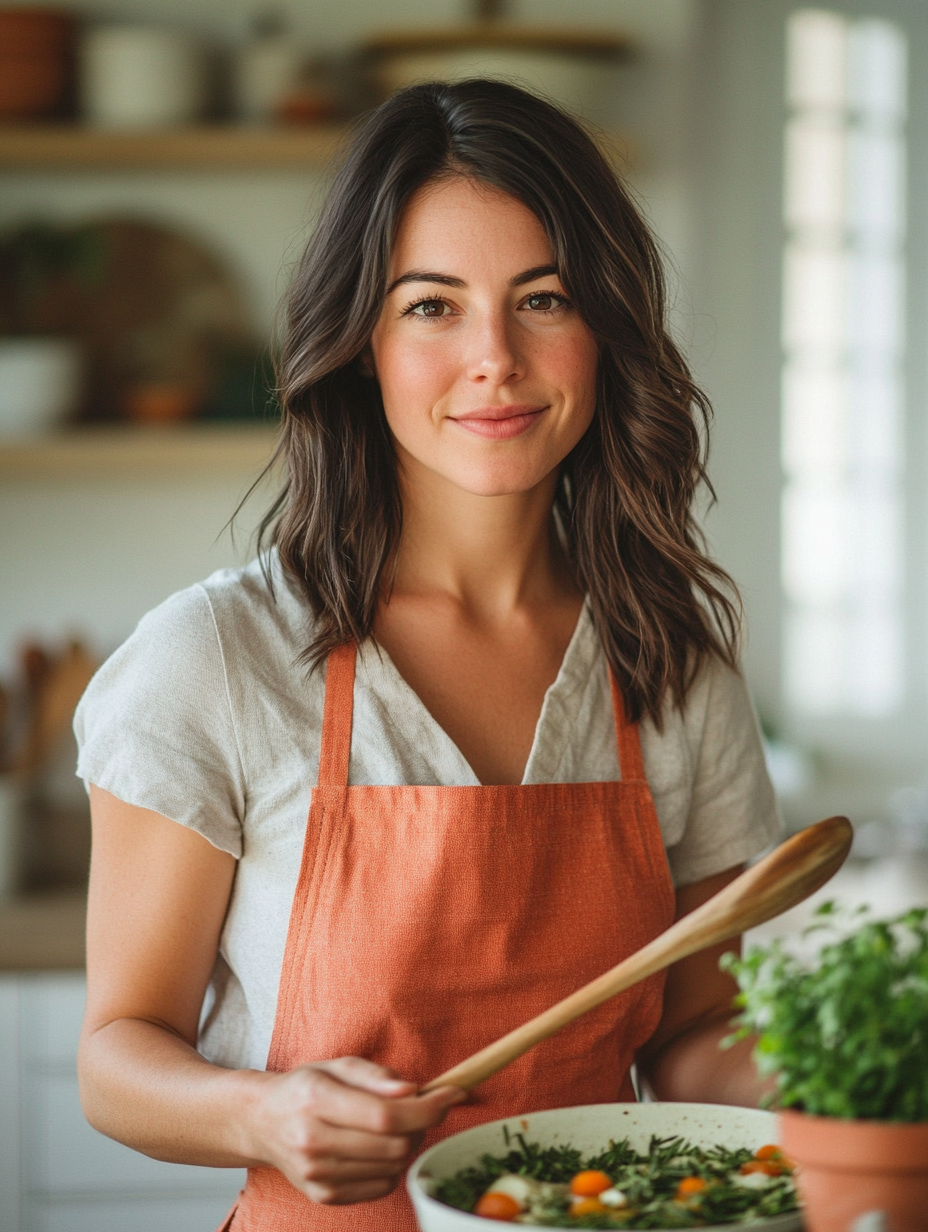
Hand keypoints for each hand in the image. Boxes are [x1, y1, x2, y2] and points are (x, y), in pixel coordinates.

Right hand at [244, 1056, 465, 1204]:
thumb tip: (413, 1090)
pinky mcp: (324, 1197)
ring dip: (409, 1144)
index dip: (428, 1107)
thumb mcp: (337, 1065)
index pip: (386, 1115)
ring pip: (393, 1167)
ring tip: (398, 1125)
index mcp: (316, 1102)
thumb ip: (376, 1076)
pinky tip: (380, 1146)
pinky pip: (381, 1186)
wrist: (263, 1123)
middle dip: (422, 1124)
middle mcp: (313, 1143)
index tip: (452, 1093)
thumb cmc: (306, 1088)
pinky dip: (392, 1166)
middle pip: (394, 1145)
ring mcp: (317, 1176)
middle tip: (420, 1107)